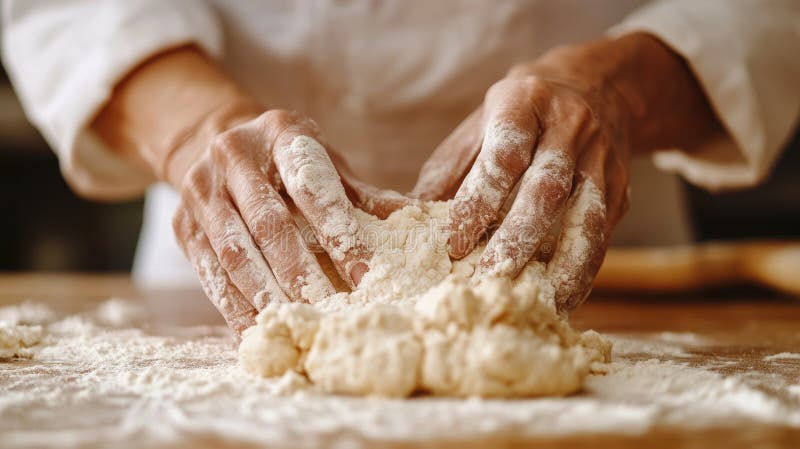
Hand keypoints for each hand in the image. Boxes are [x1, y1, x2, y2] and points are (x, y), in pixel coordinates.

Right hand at [171, 109, 410, 333]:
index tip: (365, 273)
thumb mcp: (324, 163)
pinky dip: (234, 306)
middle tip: (329, 309)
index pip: (312, 186)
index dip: (339, 232)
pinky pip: (208, 272)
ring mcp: (201, 190)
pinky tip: (258, 331)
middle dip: (300, 271)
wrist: (215, 144)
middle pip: (269, 222)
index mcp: (280, 133)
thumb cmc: (287, 161)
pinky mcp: (182, 225)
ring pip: (234, 251)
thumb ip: (362, 194)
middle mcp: (233, 155)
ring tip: (295, 325)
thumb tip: (416, 219)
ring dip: (265, 294)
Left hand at [412, 33, 720, 312]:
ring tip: (536, 302)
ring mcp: (602, 159)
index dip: (479, 200)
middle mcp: (569, 127)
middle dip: (519, 237)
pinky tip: (562, 299)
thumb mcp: (478, 127)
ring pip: (587, 215)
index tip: (455, 244)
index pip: (503, 155)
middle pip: (547, 188)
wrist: (597, 89)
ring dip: (562, 265)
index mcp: (525, 102)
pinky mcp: (621, 189)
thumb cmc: (520, 117)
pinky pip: (604, 234)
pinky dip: (584, 271)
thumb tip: (406, 222)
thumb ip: (447, 173)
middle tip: (491, 277)